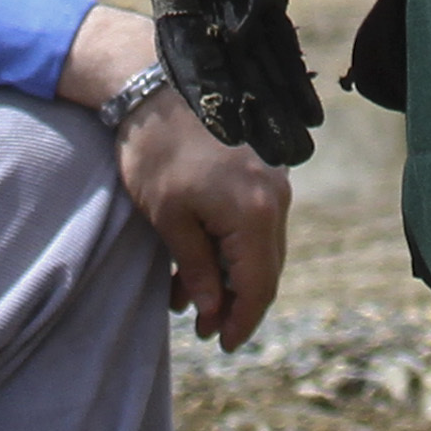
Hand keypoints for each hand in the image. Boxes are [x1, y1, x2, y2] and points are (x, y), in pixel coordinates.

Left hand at [68, 6, 289, 344]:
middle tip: (203, 327)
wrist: (155, 85)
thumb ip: (197, 269)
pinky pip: (256, 221)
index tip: (222, 345)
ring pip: (261, 246)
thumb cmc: (156, 152)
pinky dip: (233, 246)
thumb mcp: (169, 220)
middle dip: (236, 303)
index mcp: (255, 213)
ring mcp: (273, 179)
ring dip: (231, 275)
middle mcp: (275, 197)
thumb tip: (212, 310)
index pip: (258, 286)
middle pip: (266, 269)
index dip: (242, 321)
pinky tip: (200, 257)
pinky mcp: (262, 167)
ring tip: (188, 295)